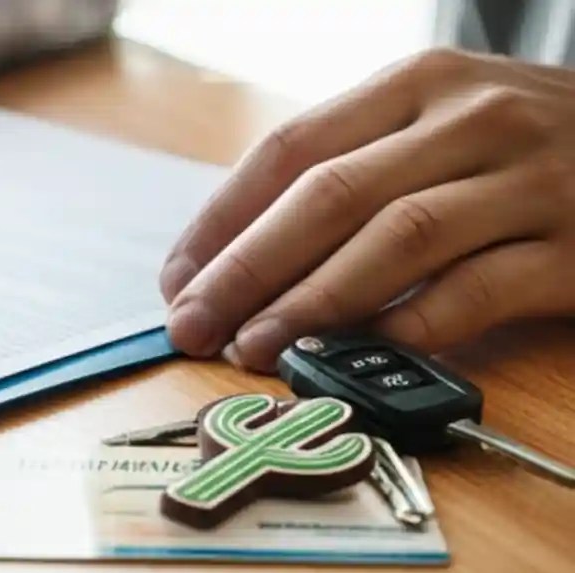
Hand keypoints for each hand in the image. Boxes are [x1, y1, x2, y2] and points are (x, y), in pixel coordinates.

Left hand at [160, 49, 574, 371]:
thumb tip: (240, 257)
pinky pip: (479, 289)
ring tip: (255, 347)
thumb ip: (353, 173)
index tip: (178, 280)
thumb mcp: (438, 126)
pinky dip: (412, 324)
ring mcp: (528, 181)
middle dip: (246, 268)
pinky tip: (360, 353)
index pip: (290, 149)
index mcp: (417, 86)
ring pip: (398, 238)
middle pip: (330, 194)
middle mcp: (470, 120)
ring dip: (313, 301)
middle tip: (193, 325)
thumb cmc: (524, 148)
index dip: (222, 220)